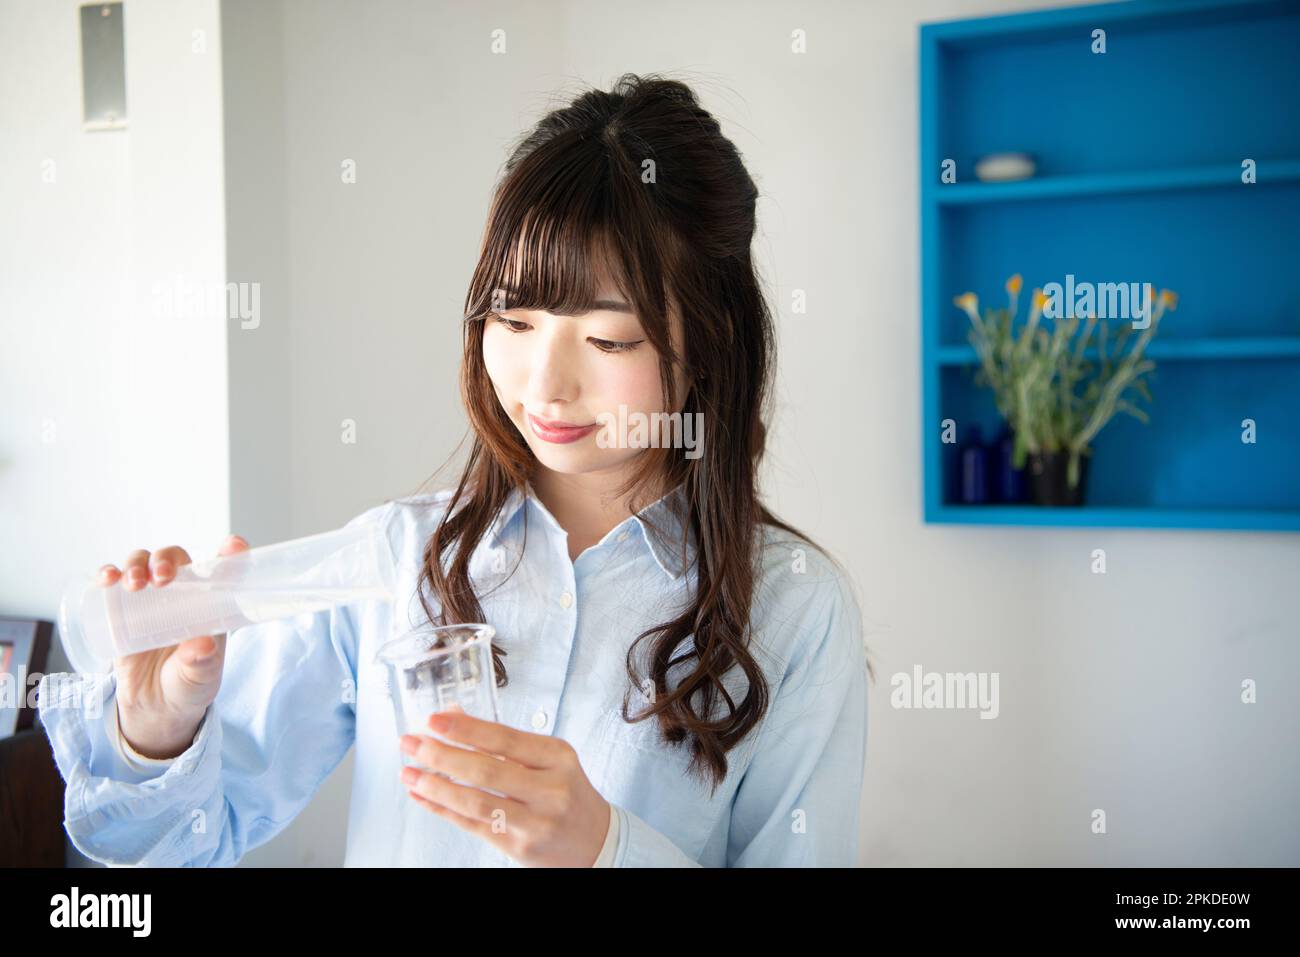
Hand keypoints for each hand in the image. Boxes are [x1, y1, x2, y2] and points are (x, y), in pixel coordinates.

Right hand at [100, 535, 250, 758]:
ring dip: (137, 564)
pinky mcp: (121, 609)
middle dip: (166, 559)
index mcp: (210, 604)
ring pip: (143, 562)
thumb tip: (201, 645)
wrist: (156, 706)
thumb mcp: (200, 677)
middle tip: (162, 578)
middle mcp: (181, 594)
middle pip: (174, 558)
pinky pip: (112, 582)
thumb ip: (201, 663)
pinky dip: (108, 573)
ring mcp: (149, 598)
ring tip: (135, 584)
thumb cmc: (188, 684)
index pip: (223, 569)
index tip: (233, 545)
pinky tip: (107, 578)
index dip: (230, 553)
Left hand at [398, 708, 611, 866]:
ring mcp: (534, 822)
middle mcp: (549, 790)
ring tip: (409, 773)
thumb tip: (454, 718)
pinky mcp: (519, 847)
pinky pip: (472, 826)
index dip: (466, 730)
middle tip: (412, 743)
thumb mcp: (549, 759)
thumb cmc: (568, 793)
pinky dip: (443, 809)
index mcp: (558, 758)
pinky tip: (423, 797)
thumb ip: (503, 741)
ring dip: (436, 786)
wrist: (596, 841)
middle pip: (486, 771)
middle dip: (441, 755)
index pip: (505, 739)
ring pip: (475, 802)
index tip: (434, 720)